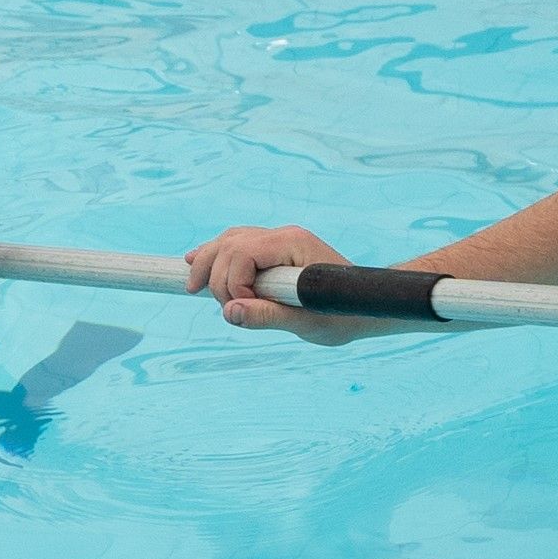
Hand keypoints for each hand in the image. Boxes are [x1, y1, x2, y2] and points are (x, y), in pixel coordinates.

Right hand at [185, 222, 373, 344]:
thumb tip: (229, 312)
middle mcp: (284, 235)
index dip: (232, 283)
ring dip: (209, 262)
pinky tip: (197, 263)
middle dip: (216, 276)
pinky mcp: (275, 250)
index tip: (241, 310)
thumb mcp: (306, 323)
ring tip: (193, 286)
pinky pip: (238, 245)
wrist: (364, 308)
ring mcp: (279, 240)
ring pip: (230, 240)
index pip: (242, 252)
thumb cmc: (341, 316)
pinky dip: (218, 255)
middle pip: (230, 244)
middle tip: (223, 309)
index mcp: (293, 244)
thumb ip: (268, 317)